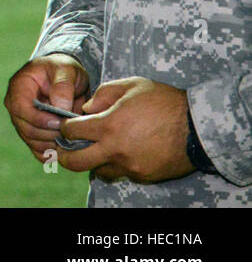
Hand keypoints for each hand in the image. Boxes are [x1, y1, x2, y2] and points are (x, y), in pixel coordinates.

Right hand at [4, 54, 89, 160]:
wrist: (64, 77)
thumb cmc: (63, 70)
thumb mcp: (66, 70)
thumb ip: (63, 86)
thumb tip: (60, 107)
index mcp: (19, 87)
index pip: (20, 108)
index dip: (38, 119)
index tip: (59, 121)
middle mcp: (15, 105)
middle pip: (25, 128)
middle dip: (48, 134)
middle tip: (70, 132)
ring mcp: (22, 121)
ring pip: (32, 141)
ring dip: (51, 144)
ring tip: (71, 139)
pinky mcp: (31, 133)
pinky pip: (37, 149)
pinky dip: (50, 153)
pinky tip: (64, 148)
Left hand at [58, 77, 194, 182]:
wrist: (199, 127)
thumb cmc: (165, 101)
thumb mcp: (131, 85)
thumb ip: (103, 94)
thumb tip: (87, 109)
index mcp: (108, 125)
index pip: (71, 131)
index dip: (65, 127)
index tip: (66, 126)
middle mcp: (116, 150)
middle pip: (76, 162)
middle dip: (64, 156)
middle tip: (63, 150)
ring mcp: (131, 166)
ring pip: (100, 171)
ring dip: (95, 162)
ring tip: (99, 150)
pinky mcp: (145, 176)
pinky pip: (124, 173)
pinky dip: (119, 165)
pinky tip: (126, 152)